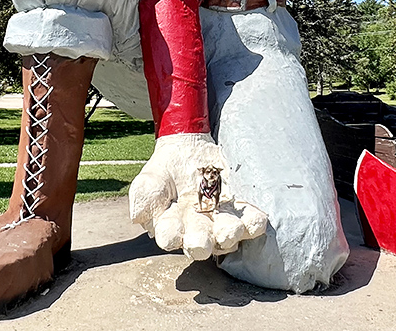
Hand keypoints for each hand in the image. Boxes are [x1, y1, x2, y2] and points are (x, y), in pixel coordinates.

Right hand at [129, 133, 266, 259]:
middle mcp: (197, 230)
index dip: (169, 236)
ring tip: (232, 231)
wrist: (186, 150)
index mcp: (171, 227)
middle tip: (202, 244)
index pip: (169, 236)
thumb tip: (138, 217)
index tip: (168, 234)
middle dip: (201, 244)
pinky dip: (253, 220)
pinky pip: (248, 218)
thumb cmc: (164, 172)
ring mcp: (219, 221)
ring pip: (226, 234)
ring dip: (230, 234)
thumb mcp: (149, 178)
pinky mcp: (238, 208)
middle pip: (200, 243)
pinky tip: (258, 220)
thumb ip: (143, 196)